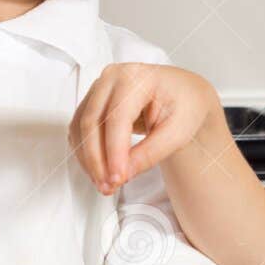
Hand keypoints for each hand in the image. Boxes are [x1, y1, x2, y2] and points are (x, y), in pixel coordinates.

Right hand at [70, 62, 220, 193]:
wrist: (184, 93)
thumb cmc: (185, 105)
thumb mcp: (178, 132)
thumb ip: (151, 152)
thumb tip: (124, 173)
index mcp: (137, 77)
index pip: (118, 117)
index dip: (114, 151)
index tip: (118, 178)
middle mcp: (113, 77)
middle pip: (93, 122)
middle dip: (97, 159)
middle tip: (108, 186)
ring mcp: (99, 87)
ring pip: (81, 127)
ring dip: (89, 159)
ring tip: (106, 184)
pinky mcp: (92, 101)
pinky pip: (80, 129)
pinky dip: (86, 152)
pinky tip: (99, 171)